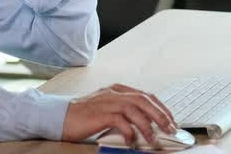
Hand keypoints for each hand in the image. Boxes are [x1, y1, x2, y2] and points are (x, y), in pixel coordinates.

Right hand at [61, 84, 177, 145]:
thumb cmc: (83, 116)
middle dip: (160, 115)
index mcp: (117, 90)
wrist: (60, 116)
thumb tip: (145, 126)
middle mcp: (114, 92)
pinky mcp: (99, 113)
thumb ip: (124, 113)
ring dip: (148, 125)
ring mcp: (106, 101)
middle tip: (171, 129)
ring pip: (135, 108)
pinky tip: (133, 141)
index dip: (161, 108)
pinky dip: (130, 131)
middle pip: (144, 100)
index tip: (171, 120)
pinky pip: (120, 120)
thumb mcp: (106, 109)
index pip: (146, 95)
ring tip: (154, 139)